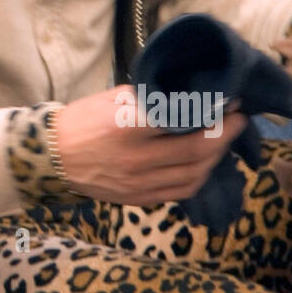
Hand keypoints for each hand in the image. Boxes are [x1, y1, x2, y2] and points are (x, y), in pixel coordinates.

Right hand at [53, 86, 248, 206]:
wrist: (53, 157)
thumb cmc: (83, 120)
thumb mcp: (114, 98)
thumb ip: (151, 97)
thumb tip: (189, 93)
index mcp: (127, 127)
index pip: (182, 120)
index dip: (212, 112)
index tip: (229, 100)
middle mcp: (136, 159)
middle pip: (195, 152)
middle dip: (224, 134)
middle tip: (238, 119)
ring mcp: (139, 184)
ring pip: (193, 175)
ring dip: (216, 157)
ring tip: (224, 140)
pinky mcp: (140, 199)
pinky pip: (181, 191)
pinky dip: (199, 176)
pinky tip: (205, 162)